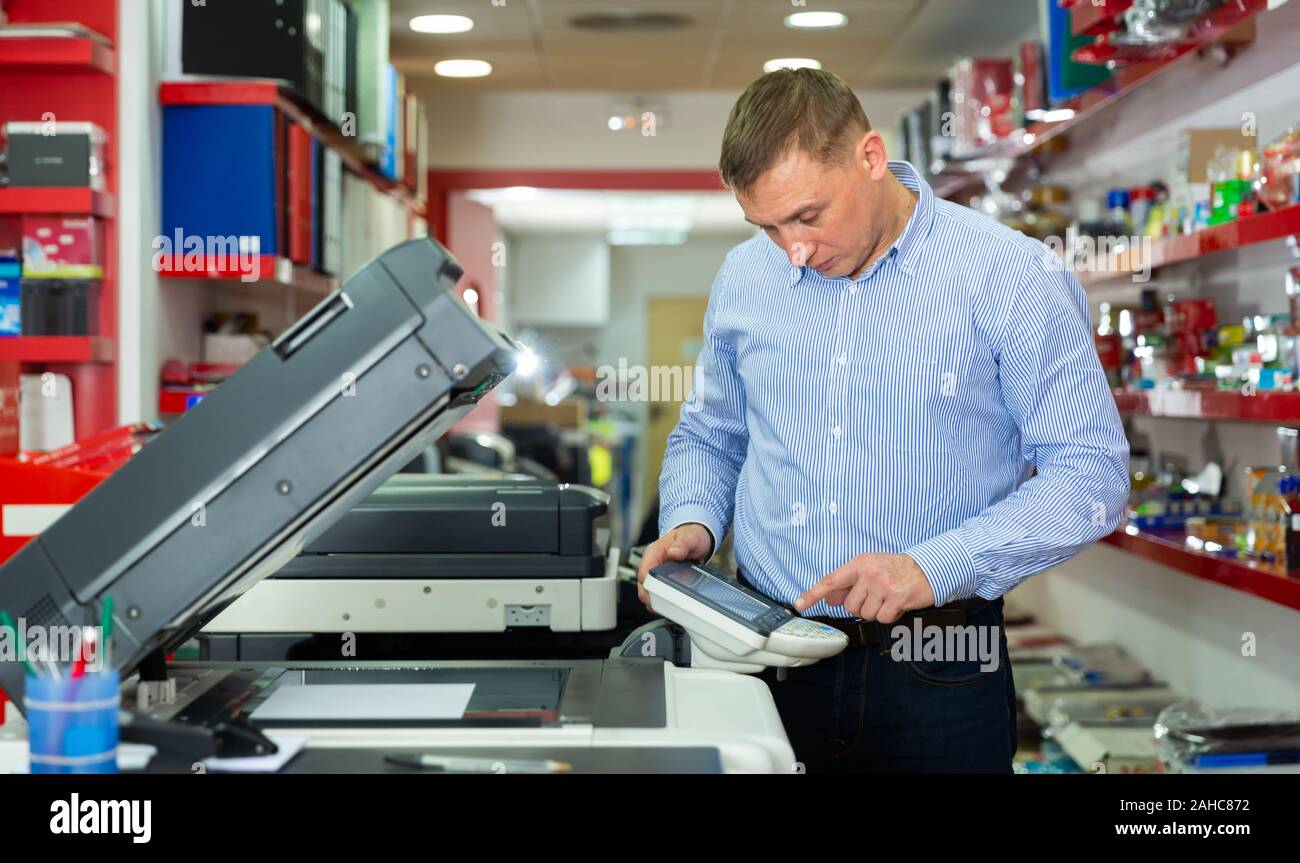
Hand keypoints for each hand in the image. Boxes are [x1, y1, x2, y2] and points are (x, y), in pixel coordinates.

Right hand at [637, 523, 712, 610]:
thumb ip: (683, 544)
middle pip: (643, 587)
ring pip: (648, 592)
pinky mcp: (661, 580)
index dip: (649, 586)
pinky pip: (657, 594)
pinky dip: (663, 601)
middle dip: (652, 598)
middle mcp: (652, 563)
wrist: (696, 537)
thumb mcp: (690, 537)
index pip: (644, 573)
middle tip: (666, 608)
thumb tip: (674, 552)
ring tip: (670, 608)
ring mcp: (655, 572)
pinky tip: (673, 605)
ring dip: (657, 601)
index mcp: (654, 552)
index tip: (658, 596)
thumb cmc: (690, 536)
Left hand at [794, 553, 935, 623]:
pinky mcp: (897, 598)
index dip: (813, 594)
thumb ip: (849, 584)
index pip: (831, 581)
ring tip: (888, 599)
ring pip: (866, 614)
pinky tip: (897, 604)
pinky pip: (883, 618)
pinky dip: (890, 616)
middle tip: (876, 597)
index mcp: (859, 564)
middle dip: (862, 607)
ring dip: (877, 612)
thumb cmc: (896, 569)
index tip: (800, 604)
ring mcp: (883, 585)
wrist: (928, 568)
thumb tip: (830, 598)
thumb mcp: (870, 570)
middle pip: (850, 605)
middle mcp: (869, 573)